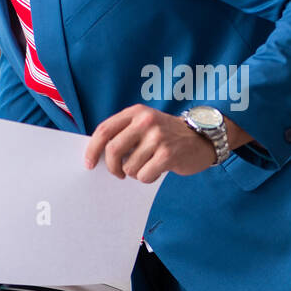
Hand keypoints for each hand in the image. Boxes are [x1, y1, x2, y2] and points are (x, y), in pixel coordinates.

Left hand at [83, 104, 215, 181]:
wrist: (201, 139)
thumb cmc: (167, 136)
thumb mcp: (145, 125)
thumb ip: (124, 134)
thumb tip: (98, 156)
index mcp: (136, 112)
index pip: (104, 130)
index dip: (93, 149)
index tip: (89, 163)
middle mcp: (145, 121)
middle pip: (113, 150)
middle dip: (112, 167)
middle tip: (119, 173)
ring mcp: (157, 137)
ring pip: (129, 167)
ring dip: (136, 173)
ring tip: (149, 165)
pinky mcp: (168, 154)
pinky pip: (144, 175)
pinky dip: (147, 178)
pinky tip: (157, 170)